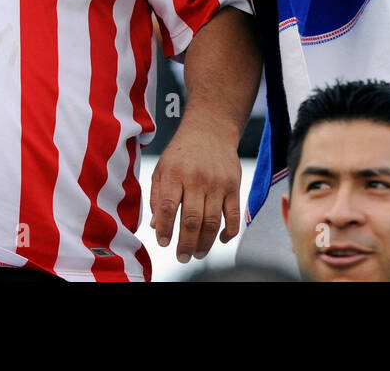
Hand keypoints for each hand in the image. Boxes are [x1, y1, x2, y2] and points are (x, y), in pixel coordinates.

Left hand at [148, 116, 242, 262]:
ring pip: (212, 222)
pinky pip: (233, 216)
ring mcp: (217, 184)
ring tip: (197, 254)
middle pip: (191, 219)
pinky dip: (228, 233)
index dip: (164, 229)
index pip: (167, 207)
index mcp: (174, 174)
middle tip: (182, 257)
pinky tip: (220, 240)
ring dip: (205, 243)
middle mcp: (196, 179)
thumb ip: (156, 196)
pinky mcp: (234, 186)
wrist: (210, 130)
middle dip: (185, 244)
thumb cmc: (181, 152)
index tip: (162, 243)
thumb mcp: (162, 167)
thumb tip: (155, 226)